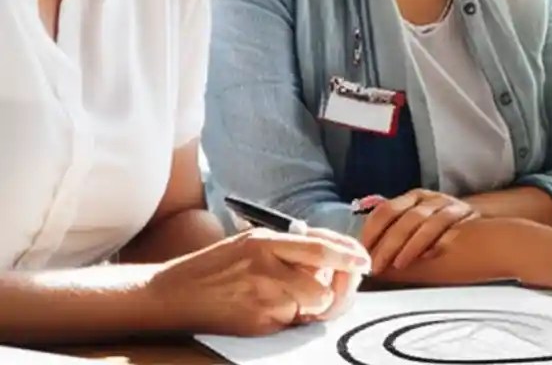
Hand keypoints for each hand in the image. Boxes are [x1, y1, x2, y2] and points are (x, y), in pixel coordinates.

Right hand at [147, 228, 370, 335]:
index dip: (349, 254)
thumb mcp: (252, 242)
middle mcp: (264, 267)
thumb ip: (291, 248)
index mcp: (265, 242)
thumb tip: (334, 260)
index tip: (365, 260)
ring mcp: (260, 297)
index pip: (320, 248)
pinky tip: (265, 308)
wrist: (173, 293)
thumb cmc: (217, 267)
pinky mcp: (255, 322)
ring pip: (312, 306)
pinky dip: (289, 317)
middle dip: (336, 288)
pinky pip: (292, 322)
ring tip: (286, 297)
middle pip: (323, 284)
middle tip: (335, 286)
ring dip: (310, 305)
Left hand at [361, 189, 476, 273]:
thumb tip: (371, 261)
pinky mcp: (462, 215)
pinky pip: (438, 225)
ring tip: (393, 265)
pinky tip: (416, 258)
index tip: (361, 254)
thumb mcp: (423, 242)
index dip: (370, 233)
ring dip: (401, 245)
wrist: (497, 241)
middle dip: (382, 242)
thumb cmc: (457, 247)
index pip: (384, 211)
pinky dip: (423, 243)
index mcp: (414, 201)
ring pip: (416, 219)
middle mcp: (429, 199)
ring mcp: (446, 205)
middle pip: (396, 214)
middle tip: (374, 265)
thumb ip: (399, 246)